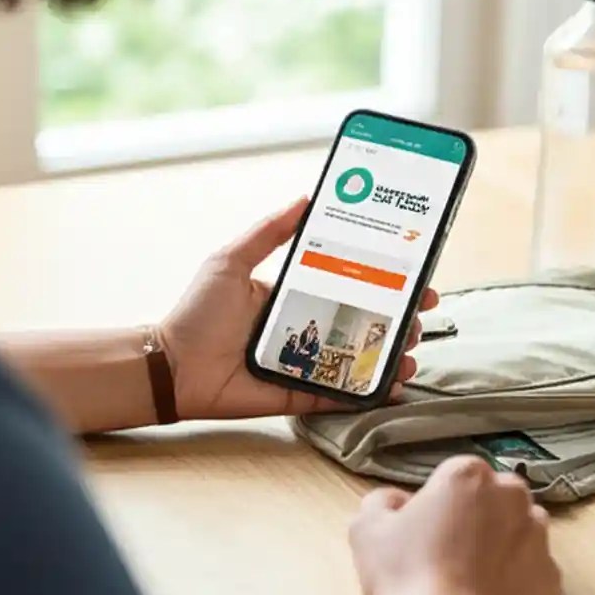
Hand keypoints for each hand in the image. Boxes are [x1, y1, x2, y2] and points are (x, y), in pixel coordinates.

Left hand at [159, 198, 438, 419]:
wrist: (171, 366)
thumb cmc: (196, 312)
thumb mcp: (231, 260)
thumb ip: (268, 231)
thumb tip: (305, 198)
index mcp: (295, 297)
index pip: (350, 287)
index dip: (385, 284)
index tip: (415, 279)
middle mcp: (306, 330)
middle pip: (365, 325)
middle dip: (400, 320)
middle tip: (423, 314)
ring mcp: (307, 365)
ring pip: (362, 360)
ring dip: (393, 355)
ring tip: (412, 349)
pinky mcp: (301, 396)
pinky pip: (342, 395)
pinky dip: (371, 392)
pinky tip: (396, 385)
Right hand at [349, 456, 561, 594]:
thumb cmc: (408, 575)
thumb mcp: (367, 531)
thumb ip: (382, 502)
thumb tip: (395, 501)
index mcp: (467, 475)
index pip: (454, 474)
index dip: (438, 500)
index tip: (425, 526)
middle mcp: (510, 495)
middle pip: (494, 495)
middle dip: (477, 513)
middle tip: (449, 547)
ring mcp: (537, 535)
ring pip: (520, 526)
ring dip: (502, 539)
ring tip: (472, 572)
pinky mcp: (551, 574)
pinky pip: (532, 566)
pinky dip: (517, 575)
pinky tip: (491, 592)